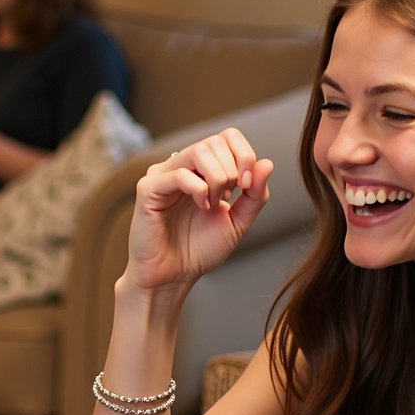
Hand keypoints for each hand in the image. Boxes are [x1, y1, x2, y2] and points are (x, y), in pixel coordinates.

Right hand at [126, 128, 272, 290]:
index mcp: (201, 170)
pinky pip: (179, 174)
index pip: (227, 137)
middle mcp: (181, 167)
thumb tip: (266, 163)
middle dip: (233, 169)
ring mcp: (162, 176)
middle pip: (215, 141)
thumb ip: (255, 194)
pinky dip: (199, 189)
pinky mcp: (148, 189)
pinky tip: (201, 206)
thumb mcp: (238, 221)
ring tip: (213, 203)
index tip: (247, 186)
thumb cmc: (199, 251)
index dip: (244, 154)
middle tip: (228, 198)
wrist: (173, 277)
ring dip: (217, 177)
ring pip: (199, 151)